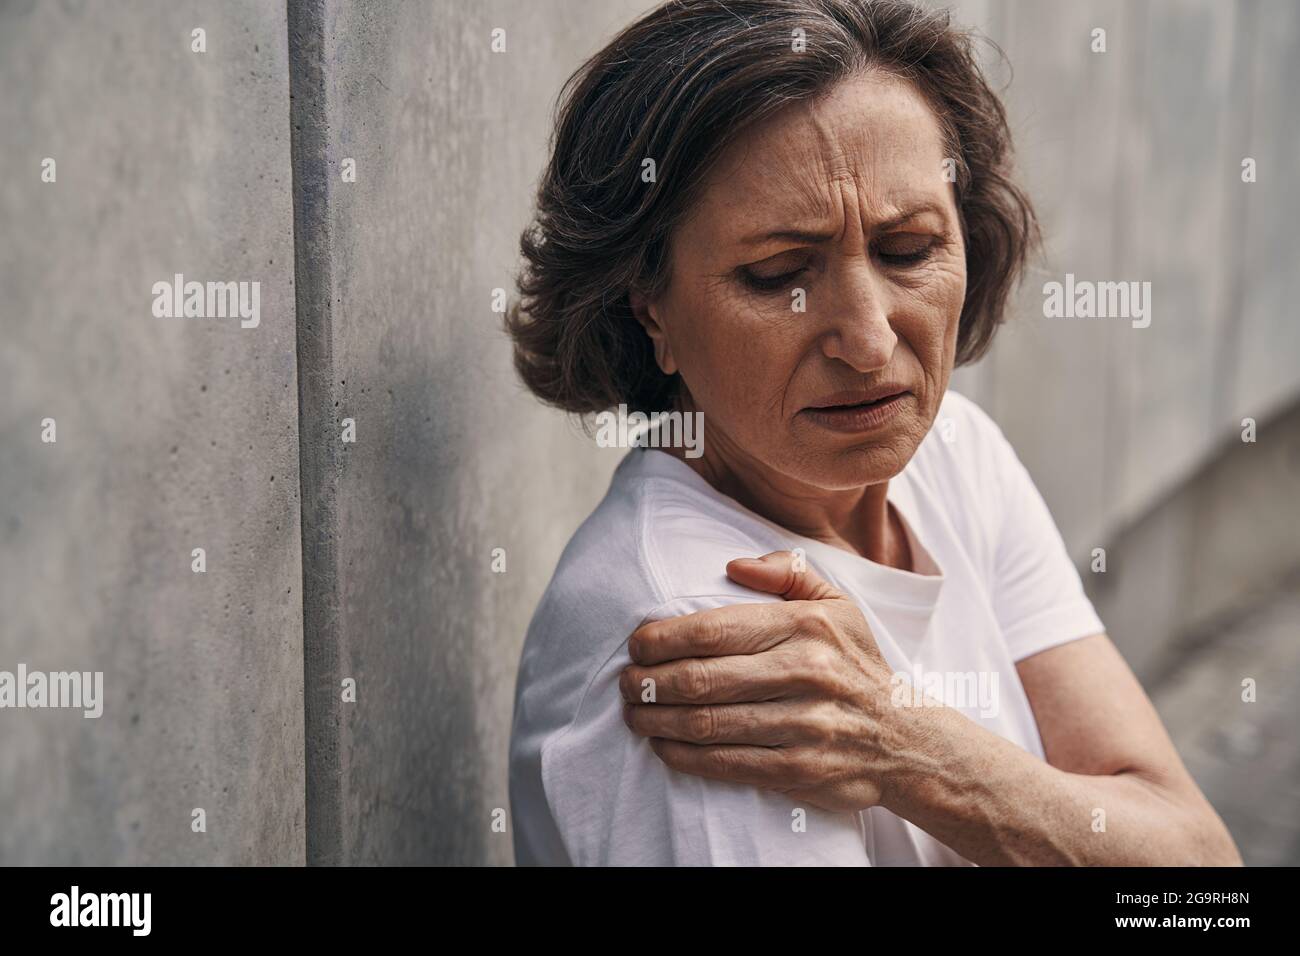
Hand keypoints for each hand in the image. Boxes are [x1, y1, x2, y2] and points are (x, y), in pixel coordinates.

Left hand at [620, 550, 901, 811]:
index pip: (716, 629)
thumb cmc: (856, 664)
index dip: (664, 638)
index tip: (636, 644)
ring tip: (634, 714)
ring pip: (708, 723)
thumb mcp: (838, 605)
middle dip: (650, 681)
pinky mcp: (798, 769)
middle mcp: (804, 672)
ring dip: (657, 721)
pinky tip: (663, 747)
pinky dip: (685, 757)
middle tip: (626, 682)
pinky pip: (727, 763)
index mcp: (806, 626)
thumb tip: (734, 564)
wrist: (906, 738)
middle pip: (702, 678)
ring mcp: (802, 724)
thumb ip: (788, 572)